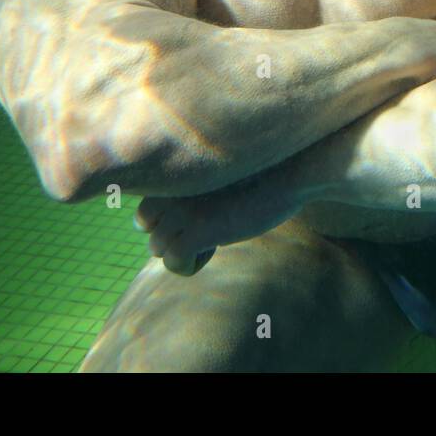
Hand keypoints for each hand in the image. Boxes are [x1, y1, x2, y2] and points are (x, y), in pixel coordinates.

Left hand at [134, 165, 305, 275]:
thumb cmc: (260, 171)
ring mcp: (182, 208)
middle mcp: (171, 187)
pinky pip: (174, 262)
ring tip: (217, 234)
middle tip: (210, 226)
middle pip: (149, 232)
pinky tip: (216, 247)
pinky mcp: (198, 229)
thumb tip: (152, 220)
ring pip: (159, 249)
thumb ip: (186, 188)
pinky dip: (191, 264)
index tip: (201, 213)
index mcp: (173, 171)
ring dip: (187, 250)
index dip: (170, 221)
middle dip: (175, 236)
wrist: (292, 170)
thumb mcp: (213, 173)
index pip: (144, 211)